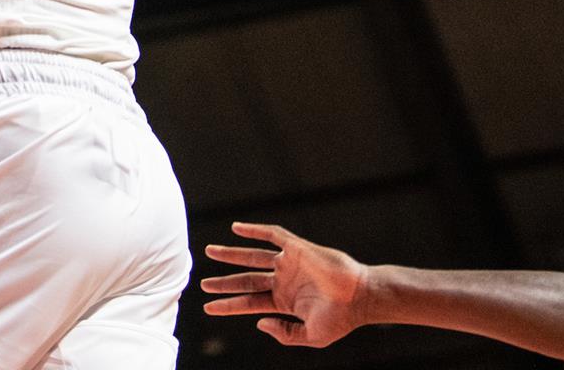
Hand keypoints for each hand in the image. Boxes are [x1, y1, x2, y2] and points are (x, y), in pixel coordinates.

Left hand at [202, 223, 371, 347]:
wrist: (361, 297)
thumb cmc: (341, 319)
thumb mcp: (311, 336)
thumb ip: (285, 333)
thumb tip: (259, 323)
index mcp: (283, 301)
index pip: (248, 303)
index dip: (228, 305)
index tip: (208, 307)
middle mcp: (282, 281)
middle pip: (245, 280)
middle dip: (223, 281)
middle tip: (202, 283)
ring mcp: (288, 264)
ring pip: (252, 257)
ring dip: (230, 254)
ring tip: (209, 251)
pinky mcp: (296, 248)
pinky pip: (271, 235)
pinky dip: (254, 230)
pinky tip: (236, 228)